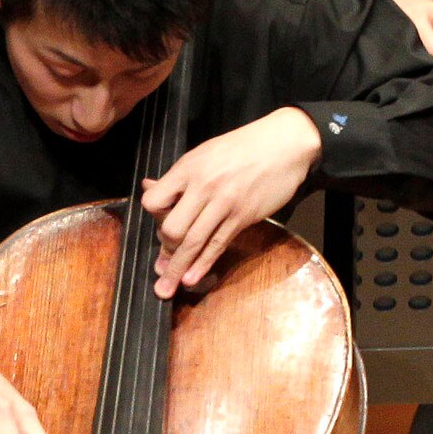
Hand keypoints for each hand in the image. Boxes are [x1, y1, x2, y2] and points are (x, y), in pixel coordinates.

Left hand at [139, 106, 321, 297]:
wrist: (283, 144)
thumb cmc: (242, 148)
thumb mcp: (204, 154)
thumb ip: (177, 177)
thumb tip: (149, 187)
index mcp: (188, 169)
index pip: (153, 201)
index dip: (153, 217)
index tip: (160, 223)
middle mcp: (203, 186)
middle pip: (171, 227)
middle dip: (166, 249)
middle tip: (165, 262)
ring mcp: (224, 203)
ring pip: (193, 242)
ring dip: (177, 268)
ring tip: (166, 288)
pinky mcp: (243, 216)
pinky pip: (218, 244)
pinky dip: (203, 264)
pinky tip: (192, 278)